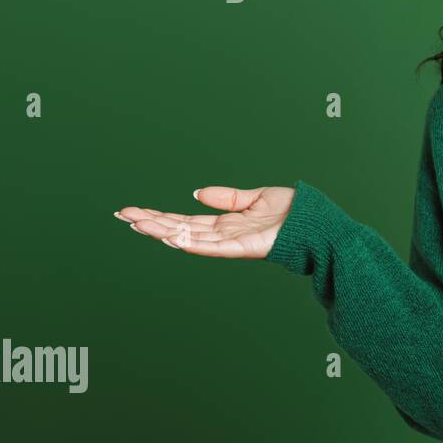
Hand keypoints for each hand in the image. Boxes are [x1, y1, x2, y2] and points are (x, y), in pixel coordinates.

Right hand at [114, 186, 295, 258]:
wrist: (318, 224)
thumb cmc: (293, 213)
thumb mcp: (255, 198)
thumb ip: (227, 198)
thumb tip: (197, 194)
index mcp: (225, 225)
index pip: (184, 220)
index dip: (159, 216)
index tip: (133, 212)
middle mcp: (224, 236)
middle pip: (180, 229)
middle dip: (152, 223)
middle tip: (123, 216)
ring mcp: (233, 244)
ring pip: (191, 238)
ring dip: (164, 232)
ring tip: (139, 225)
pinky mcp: (246, 248)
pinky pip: (215, 247)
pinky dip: (194, 244)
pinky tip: (173, 240)